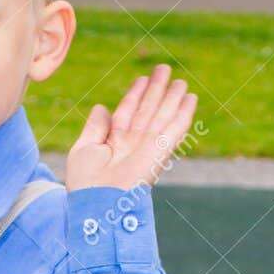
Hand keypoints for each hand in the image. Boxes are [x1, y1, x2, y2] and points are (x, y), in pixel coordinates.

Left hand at [65, 66, 197, 193]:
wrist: (98, 205)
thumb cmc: (86, 185)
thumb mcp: (83, 150)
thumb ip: (94, 128)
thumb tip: (101, 107)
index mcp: (113, 143)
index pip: (127, 113)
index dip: (134, 95)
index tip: (142, 79)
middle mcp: (132, 145)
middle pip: (146, 111)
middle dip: (155, 91)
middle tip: (164, 69)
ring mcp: (146, 149)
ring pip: (161, 116)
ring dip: (172, 98)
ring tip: (180, 81)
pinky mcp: (159, 153)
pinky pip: (175, 130)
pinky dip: (184, 114)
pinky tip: (190, 99)